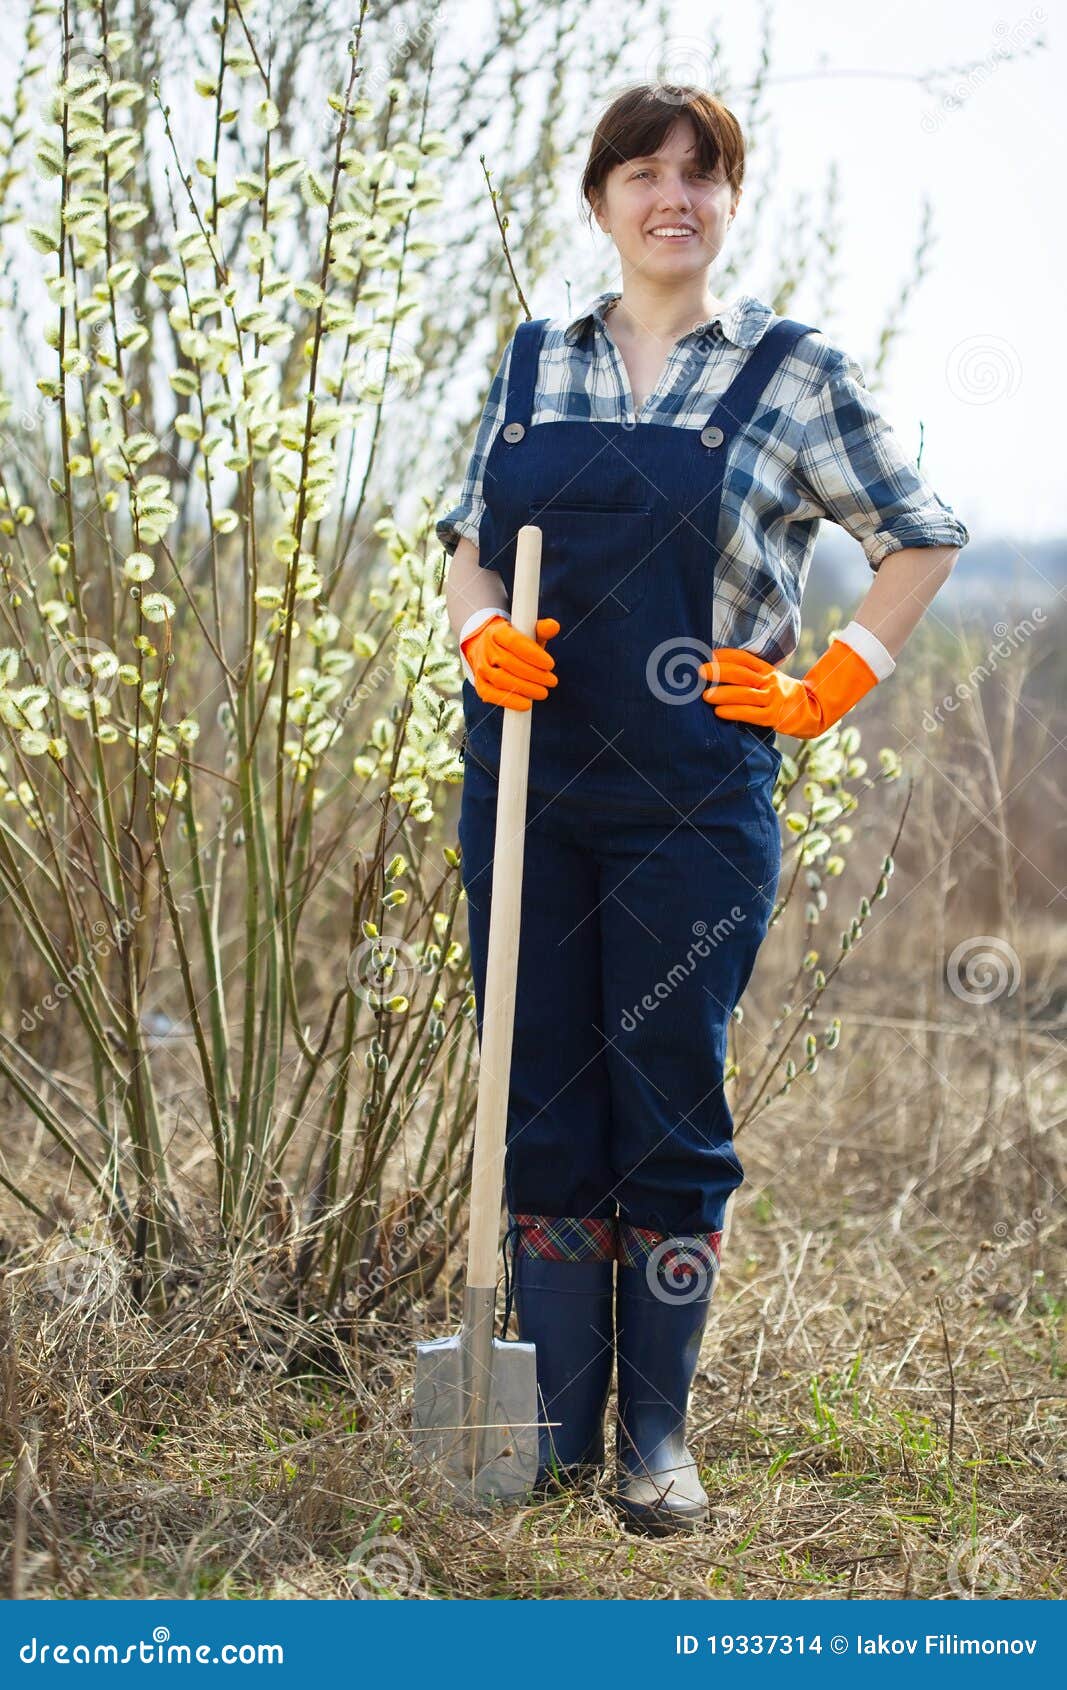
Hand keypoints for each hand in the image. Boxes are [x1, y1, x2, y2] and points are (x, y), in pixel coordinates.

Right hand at [462, 614, 560, 709]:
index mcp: (497, 632)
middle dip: (534, 674)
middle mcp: (486, 649)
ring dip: (525, 688)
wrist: (488, 649)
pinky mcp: (480, 684)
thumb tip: (553, 626)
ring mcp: (480, 667)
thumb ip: (541, 629)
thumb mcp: (528, 632)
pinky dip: (509, 701)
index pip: (515, 642)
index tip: (550, 664)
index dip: (533, 654)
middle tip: (552, 681)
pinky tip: (526, 704)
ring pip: (500, 679)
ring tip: (543, 692)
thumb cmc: (515, 642)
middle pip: (509, 663)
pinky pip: (491, 695)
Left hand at [698, 640, 879, 738]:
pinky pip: (750, 714)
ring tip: (705, 696)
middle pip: (741, 673)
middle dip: (718, 671)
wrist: (811, 711)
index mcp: (767, 670)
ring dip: (723, 694)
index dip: (725, 655)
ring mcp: (772, 699)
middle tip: (700, 671)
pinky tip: (719, 712)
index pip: (744, 658)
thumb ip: (750, 676)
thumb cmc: (782, 696)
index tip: (708, 654)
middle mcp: (770, 681)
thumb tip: (718, 672)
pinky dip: (733, 712)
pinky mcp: (773, 716)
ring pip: (745, 694)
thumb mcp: (770, 680)